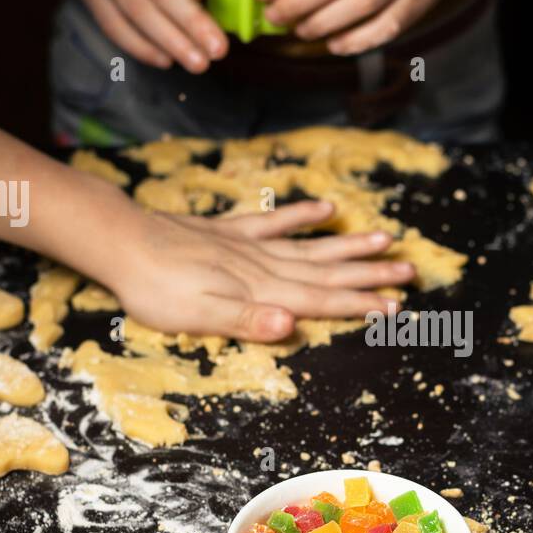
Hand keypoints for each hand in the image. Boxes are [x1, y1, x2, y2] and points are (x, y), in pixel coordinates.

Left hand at [110, 200, 413, 339]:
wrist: (122, 242)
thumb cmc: (156, 289)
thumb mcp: (197, 316)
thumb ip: (247, 320)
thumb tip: (292, 324)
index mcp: (261, 290)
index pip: (320, 300)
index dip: (359, 304)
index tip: (396, 306)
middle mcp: (264, 266)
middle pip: (326, 272)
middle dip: (369, 274)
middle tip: (410, 271)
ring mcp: (249, 245)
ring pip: (310, 247)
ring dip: (348, 246)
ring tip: (384, 237)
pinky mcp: (230, 231)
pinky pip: (275, 221)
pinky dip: (302, 214)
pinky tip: (326, 208)